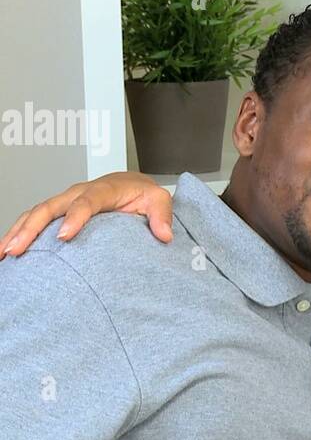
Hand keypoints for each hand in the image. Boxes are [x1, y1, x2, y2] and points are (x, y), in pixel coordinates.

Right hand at [0, 172, 172, 259]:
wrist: (132, 185)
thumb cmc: (143, 194)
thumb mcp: (159, 200)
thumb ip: (162, 216)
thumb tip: (165, 236)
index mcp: (102, 190)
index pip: (86, 202)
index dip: (74, 217)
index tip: (65, 237)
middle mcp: (77, 193)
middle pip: (49, 208)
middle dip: (32, 228)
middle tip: (17, 250)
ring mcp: (64, 202)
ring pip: (35, 214)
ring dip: (17, 232)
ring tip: (4, 253)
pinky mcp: (58, 212)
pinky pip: (34, 220)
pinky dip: (18, 233)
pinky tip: (7, 252)